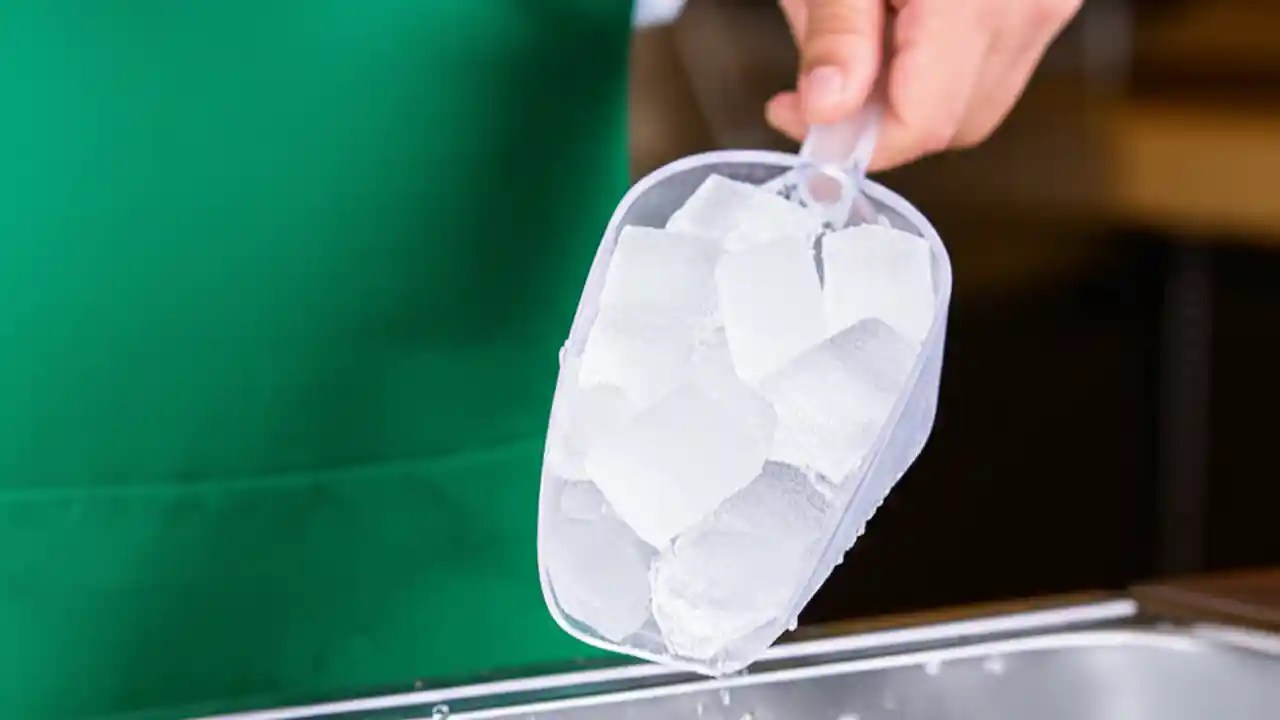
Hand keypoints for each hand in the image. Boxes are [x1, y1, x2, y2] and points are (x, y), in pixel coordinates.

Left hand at [766, 0, 1081, 170]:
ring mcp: (1048, 2)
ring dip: (911, 96)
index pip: (922, 121)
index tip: (798, 119)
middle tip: (815, 90)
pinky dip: (942, 66)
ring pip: (977, 102)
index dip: (856, 142)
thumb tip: (827, 109)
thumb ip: (834, 34)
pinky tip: (901, 23)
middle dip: (881, 124)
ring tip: (862, 39)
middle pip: (955, 123)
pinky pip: (995, 65)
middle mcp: (1027, 3)